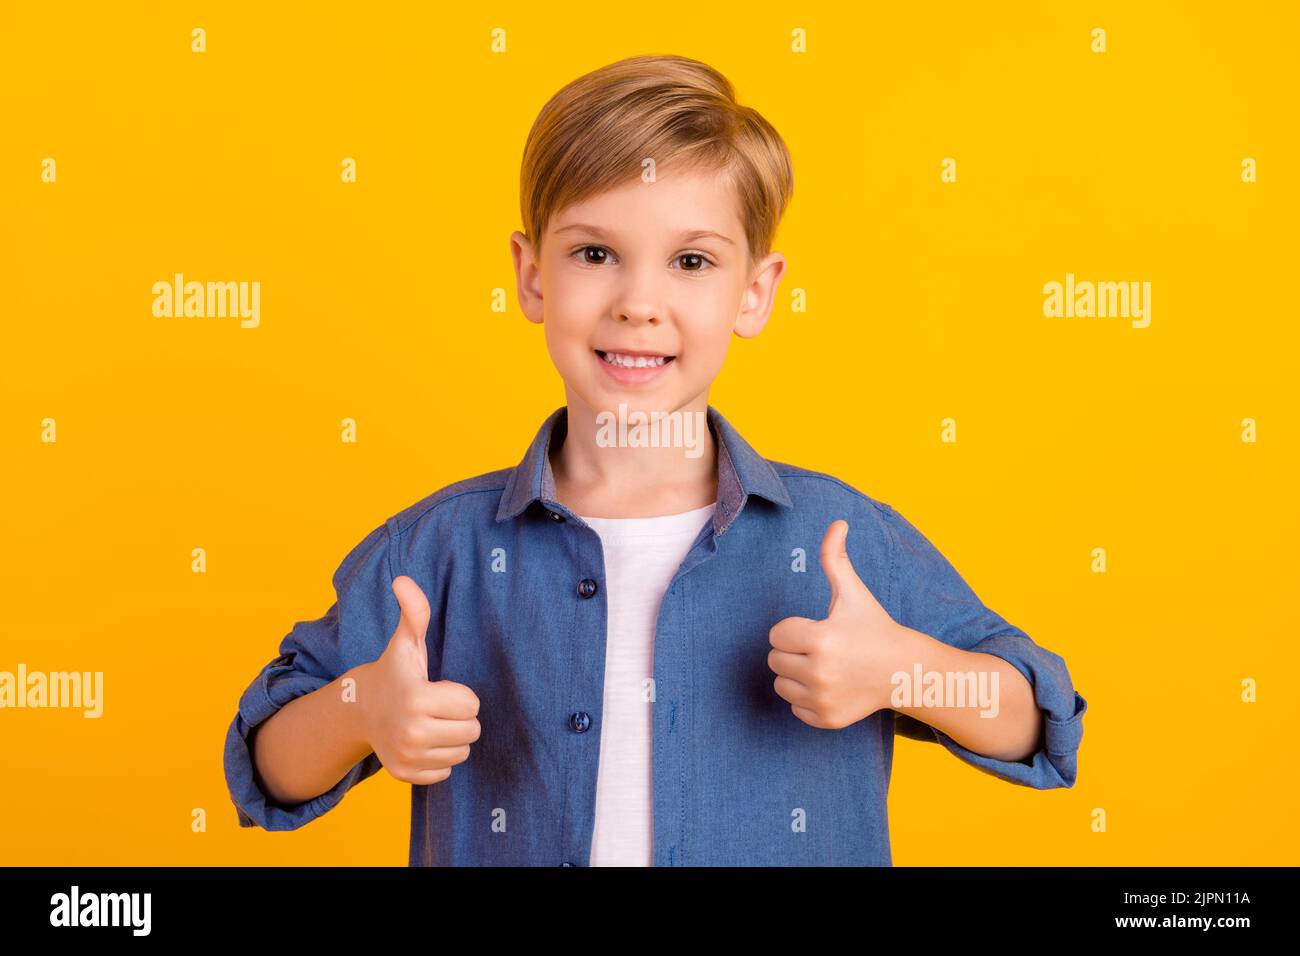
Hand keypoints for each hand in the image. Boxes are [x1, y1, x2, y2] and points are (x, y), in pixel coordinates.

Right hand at [355, 575, 480, 784]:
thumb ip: (414, 612)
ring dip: (452, 738)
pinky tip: (423, 741)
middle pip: (472, 731)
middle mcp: (411, 733)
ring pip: (462, 753)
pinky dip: (440, 758)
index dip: (460, 694)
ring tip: (430, 722)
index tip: (439, 688)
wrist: (362, 709)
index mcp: (417, 699)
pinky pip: (446, 771)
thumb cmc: (395, 672)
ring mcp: (407, 758)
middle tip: (436, 706)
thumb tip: (403, 580)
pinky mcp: (406, 775)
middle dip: (460, 716)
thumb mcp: (406, 642)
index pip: (471, 704)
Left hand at [768, 519, 912, 728]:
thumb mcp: (853, 592)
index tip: (819, 629)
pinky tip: (832, 686)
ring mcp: (823, 699)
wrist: (904, 670)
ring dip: (796, 676)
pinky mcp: (827, 720)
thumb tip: (837, 523)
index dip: (796, 629)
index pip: (777, 634)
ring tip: (826, 667)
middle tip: (822, 648)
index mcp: (821, 638)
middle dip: (794, 651)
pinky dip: (807, 699)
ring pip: (781, 685)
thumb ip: (836, 558)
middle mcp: (820, 672)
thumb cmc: (874, 627)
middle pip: (775, 660)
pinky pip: (795, 708)